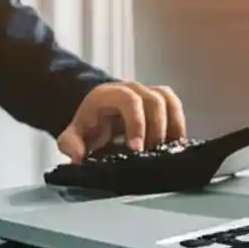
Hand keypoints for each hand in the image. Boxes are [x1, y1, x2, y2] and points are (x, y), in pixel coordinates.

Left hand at [57, 82, 186, 161]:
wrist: (96, 119)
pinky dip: (178, 126)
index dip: (137, 123)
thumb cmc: (87, 127)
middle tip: (152, 154)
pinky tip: (174, 146)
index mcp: (108, 95)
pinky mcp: (160, 102)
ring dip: (172, 126)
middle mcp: (131, 89)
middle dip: (156, 129)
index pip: (129, 101)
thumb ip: (70, 145)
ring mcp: (147, 93)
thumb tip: (76, 158)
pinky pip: (175, 107)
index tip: (136, 149)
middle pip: (154, 100)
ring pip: (168, 101)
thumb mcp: (73, 137)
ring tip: (167, 151)